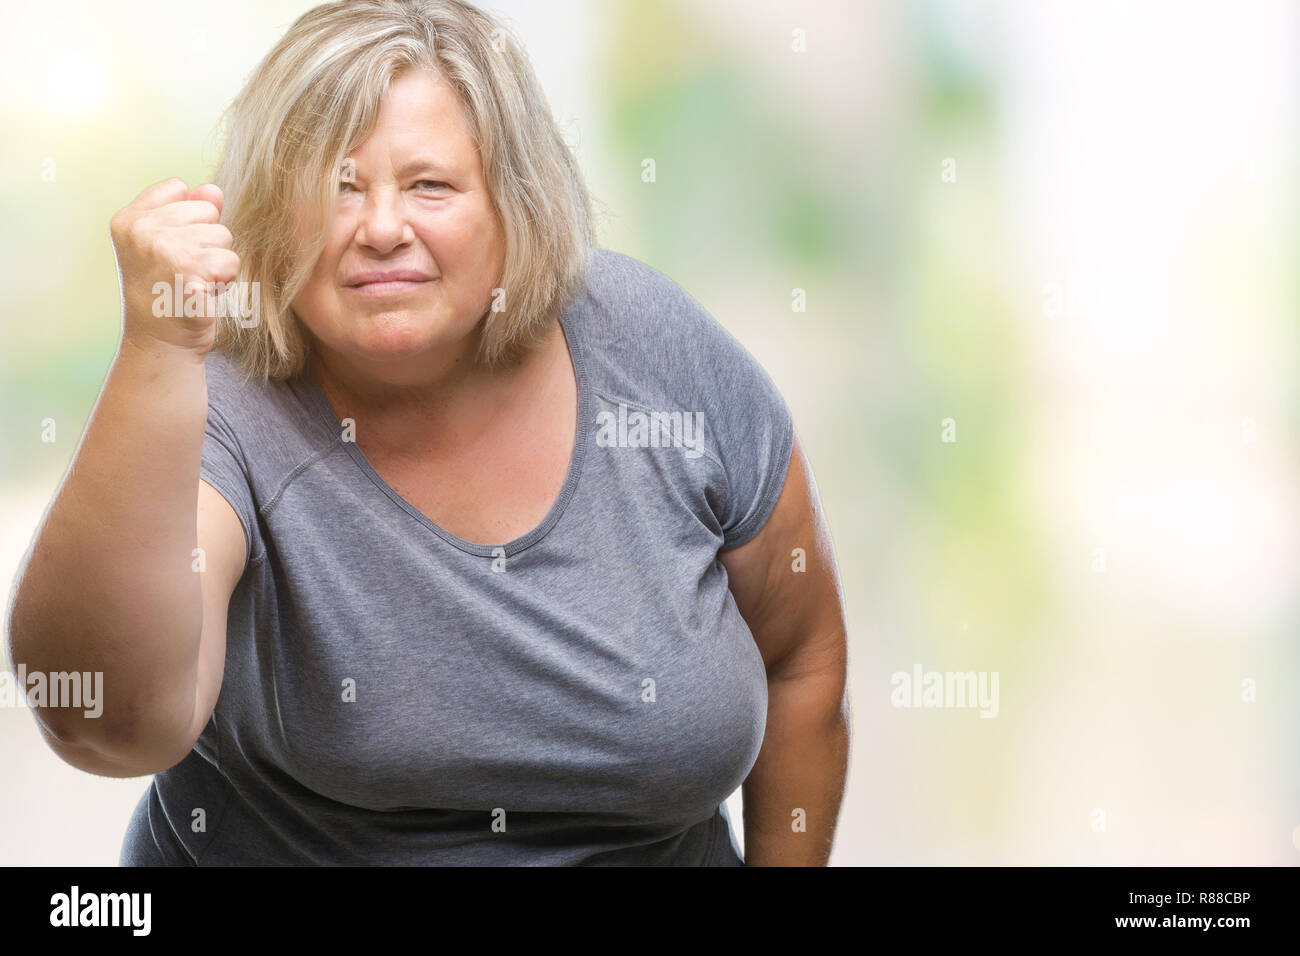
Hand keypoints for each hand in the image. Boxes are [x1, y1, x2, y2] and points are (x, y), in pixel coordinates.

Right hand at [110, 178, 240, 354]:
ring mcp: (163, 249)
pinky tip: (204, 294)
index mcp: (130, 219)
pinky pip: (231, 261)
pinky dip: (225, 281)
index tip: (173, 251)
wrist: (161, 343)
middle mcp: (142, 230)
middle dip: (207, 242)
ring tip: (195, 282)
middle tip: (186, 271)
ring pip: (223, 236)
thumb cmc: (167, 294)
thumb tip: (214, 189)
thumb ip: (189, 212)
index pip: (179, 188)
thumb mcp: (170, 246)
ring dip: (218, 263)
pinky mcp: (188, 271)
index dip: (189, 220)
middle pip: (208, 211)